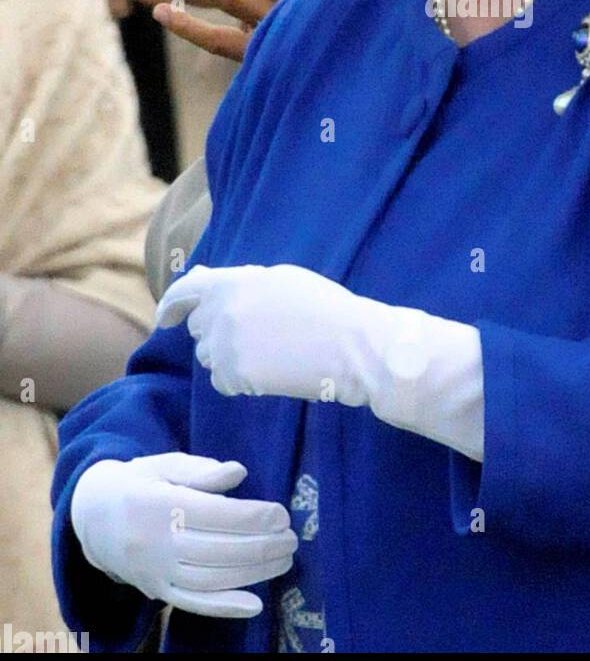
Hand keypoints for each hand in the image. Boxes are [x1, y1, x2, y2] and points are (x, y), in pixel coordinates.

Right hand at [70, 452, 297, 617]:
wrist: (93, 518)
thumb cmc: (139, 483)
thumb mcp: (164, 464)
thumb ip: (201, 470)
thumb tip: (239, 472)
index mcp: (159, 504)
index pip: (214, 515)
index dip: (252, 517)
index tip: (282, 514)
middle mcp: (156, 543)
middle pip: (216, 550)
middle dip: (260, 546)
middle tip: (292, 538)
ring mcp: (156, 572)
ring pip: (209, 579)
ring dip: (252, 574)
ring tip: (284, 561)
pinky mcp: (156, 590)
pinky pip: (192, 603)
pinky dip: (225, 607)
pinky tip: (256, 604)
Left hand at [158, 265, 485, 459]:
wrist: (353, 346)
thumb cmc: (325, 309)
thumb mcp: (281, 280)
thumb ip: (236, 280)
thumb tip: (197, 277)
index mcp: (234, 281)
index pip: (186, 290)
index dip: (171, 305)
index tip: (165, 319)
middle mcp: (222, 311)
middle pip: (200, 328)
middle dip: (218, 332)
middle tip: (261, 337)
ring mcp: (225, 346)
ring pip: (210, 357)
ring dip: (230, 357)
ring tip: (274, 352)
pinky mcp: (234, 377)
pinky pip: (223, 382)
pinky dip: (241, 381)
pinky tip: (273, 372)